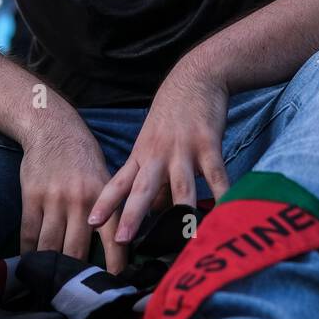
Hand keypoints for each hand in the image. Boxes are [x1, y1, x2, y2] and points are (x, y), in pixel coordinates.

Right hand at [18, 99, 121, 270]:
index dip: (115, 266)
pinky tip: (30, 264)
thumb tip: (125, 243)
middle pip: (77, 250)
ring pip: (50, 246)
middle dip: (76, 275)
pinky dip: (28, 252)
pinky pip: (29, 233)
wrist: (54, 129)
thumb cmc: (84, 160)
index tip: (114, 287)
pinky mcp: (32, 197)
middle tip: (75, 295)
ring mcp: (54, 200)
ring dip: (49, 267)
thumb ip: (112, 210)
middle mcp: (81, 202)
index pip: (114, 240)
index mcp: (105, 199)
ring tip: (50, 285)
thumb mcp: (107, 180)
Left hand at [88, 55, 230, 246]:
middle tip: (122, 241)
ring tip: (181, 238)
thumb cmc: (172, 114)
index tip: (90, 224)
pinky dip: (223, 194)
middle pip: (142, 190)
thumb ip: (153, 176)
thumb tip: (154, 211)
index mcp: (141, 155)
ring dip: (180, 213)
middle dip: (132, 216)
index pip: (117, 183)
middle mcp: (158, 155)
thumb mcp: (153, 142)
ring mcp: (183, 150)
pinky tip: (228, 211)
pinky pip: (217, 175)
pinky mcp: (208, 144)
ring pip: (180, 187)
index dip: (104, 203)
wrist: (195, 77)